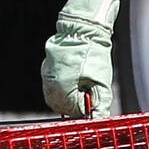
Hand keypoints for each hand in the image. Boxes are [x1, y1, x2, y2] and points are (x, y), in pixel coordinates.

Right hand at [41, 0, 122, 116]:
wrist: (84, 29)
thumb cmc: (93, 54)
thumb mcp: (102, 83)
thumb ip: (101, 104)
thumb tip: (99, 119)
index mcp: (63, 89)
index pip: (73, 112)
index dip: (86, 108)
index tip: (93, 102)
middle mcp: (51, 84)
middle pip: (62, 106)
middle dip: (76, 103)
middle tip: (89, 93)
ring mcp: (46, 75)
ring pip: (56, 96)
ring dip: (69, 95)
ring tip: (82, 83)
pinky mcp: (46, 68)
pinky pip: (53, 84)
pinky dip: (63, 86)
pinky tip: (74, 77)